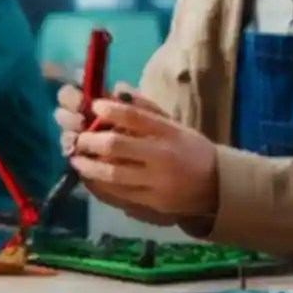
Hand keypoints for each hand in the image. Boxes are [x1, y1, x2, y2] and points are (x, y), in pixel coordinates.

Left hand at [55, 84, 179, 225]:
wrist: (216, 185)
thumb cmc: (191, 149)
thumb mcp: (174, 124)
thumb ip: (146, 108)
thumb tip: (116, 89)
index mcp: (169, 133)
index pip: (134, 117)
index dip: (109, 110)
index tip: (94, 106)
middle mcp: (162, 156)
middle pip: (117, 146)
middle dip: (91, 141)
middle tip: (79, 138)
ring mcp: (156, 182)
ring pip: (112, 174)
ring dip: (89, 166)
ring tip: (76, 159)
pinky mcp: (151, 203)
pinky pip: (117, 194)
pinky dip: (98, 186)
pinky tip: (89, 178)